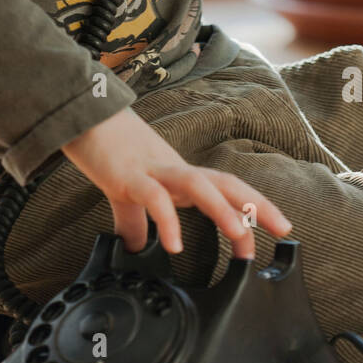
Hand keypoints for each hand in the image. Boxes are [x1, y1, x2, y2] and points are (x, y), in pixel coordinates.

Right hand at [62, 106, 291, 259]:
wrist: (79, 116)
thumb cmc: (105, 148)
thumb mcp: (126, 192)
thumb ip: (136, 220)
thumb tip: (136, 247)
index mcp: (178, 174)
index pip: (224, 189)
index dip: (247, 210)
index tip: (263, 240)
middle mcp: (173, 169)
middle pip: (225, 183)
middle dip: (256, 205)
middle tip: (284, 230)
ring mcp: (152, 170)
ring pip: (198, 186)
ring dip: (222, 210)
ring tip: (240, 237)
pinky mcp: (127, 175)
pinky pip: (153, 198)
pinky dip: (167, 221)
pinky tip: (174, 246)